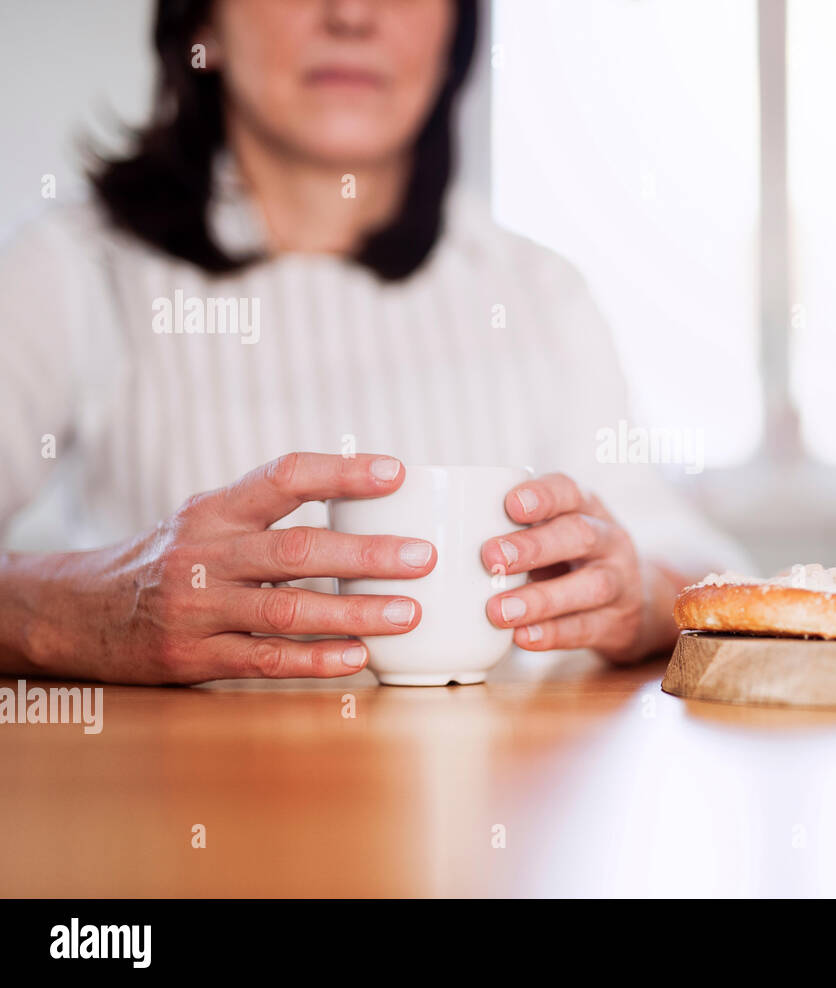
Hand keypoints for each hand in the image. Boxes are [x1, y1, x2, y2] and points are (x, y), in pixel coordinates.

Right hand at [5, 452, 434, 683]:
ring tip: (408, 613)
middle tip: (422, 557)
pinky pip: (265, 659)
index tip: (396, 472)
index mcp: (216, 510)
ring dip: (354, 612)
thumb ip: (268, 514)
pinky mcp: (193, 657)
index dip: (342, 472)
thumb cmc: (167, 562)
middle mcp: (206, 554)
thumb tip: (366, 506)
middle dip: (366, 554)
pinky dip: (316, 659)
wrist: (77, 612)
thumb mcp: (206, 521)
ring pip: (288, 609)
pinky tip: (358, 657)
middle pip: (297, 549)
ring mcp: (198, 608)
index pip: (285, 477)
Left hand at [480, 473, 683, 662]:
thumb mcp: (553, 532)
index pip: (569, 491)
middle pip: (579, 535)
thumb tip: (443, 536)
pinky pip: (586, 628)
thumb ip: (513, 528)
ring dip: (541, 599)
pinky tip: (522, 637)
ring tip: (498, 610)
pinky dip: (552, 634)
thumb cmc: (570, 559)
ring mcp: (618, 582)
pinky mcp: (616, 623)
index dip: (542, 496)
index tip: (509, 505)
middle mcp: (608, 540)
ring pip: (589, 586)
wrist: (633, 602)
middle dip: (534, 546)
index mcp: (586, 508)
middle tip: (490, 558)